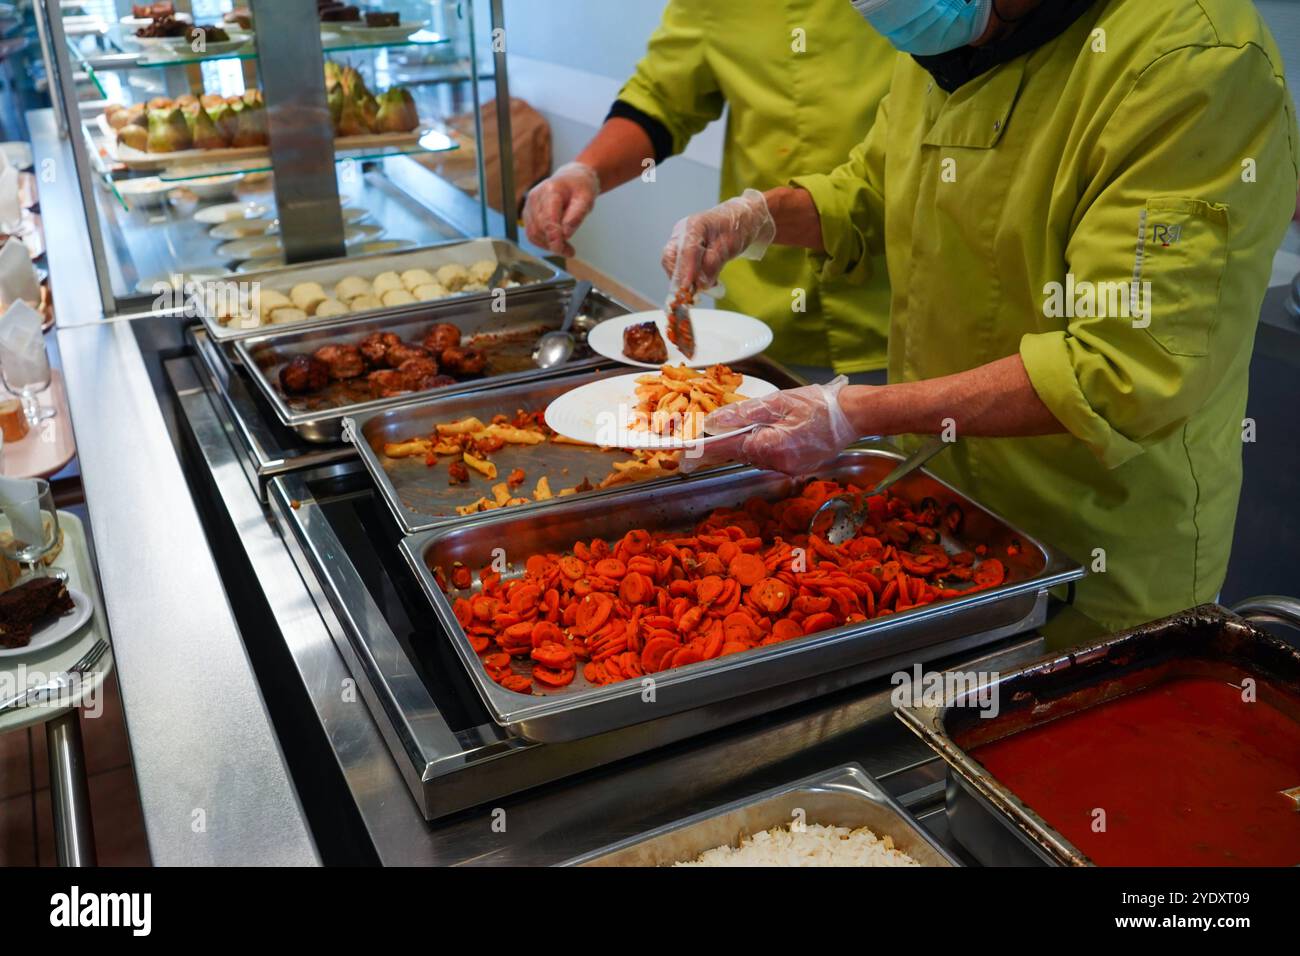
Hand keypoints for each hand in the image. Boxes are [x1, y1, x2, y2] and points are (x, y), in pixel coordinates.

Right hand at [522, 162, 600, 255]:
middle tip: (569, 251)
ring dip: (548, 245)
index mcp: (551, 190)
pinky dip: (543, 242)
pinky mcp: (528, 213)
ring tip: (565, 248)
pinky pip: (531, 233)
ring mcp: (529, 204)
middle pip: (539, 227)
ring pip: (533, 233)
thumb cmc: (580, 187)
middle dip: (554, 243)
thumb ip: (577, 216)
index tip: (560, 249)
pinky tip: (556, 243)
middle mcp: (536, 196)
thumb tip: (566, 234)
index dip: (553, 237)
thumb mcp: (586, 199)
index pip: (548, 218)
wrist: (572, 179)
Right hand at [661, 188, 775, 296]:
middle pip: (670, 258)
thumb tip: (701, 284)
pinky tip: (705, 283)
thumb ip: (713, 264)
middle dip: (680, 278)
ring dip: (686, 280)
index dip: (685, 271)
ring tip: (705, 288)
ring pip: (674, 266)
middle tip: (694, 294)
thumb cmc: (737, 227)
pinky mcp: (683, 251)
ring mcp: (681, 241)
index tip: (688, 288)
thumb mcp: (731, 245)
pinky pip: (681, 268)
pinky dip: (690, 278)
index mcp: (695, 225)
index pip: (686, 250)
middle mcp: (682, 232)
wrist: (741, 218)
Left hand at [683, 377, 859, 475]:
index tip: (682, 456)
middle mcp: (776, 465)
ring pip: (754, 455)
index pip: (726, 449)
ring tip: (763, 422)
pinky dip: (765, 445)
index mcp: (770, 447)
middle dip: (727, 441)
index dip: (702, 451)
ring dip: (749, 441)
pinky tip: (776, 431)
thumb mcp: (777, 402)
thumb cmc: (819, 404)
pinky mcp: (795, 469)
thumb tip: (713, 422)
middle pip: (739, 453)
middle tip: (715, 431)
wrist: (854, 416)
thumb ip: (743, 413)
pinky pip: (770, 458)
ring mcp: (787, 470)